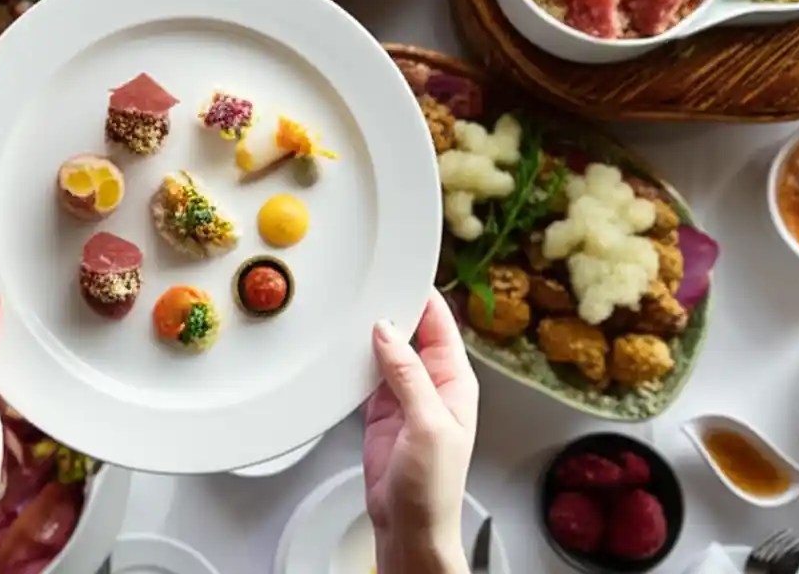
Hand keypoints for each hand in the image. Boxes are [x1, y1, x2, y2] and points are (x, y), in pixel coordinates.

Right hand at [364, 289, 478, 573]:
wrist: (409, 528)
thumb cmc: (434, 488)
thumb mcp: (428, 425)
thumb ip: (408, 376)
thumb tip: (388, 332)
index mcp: (454, 382)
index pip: (441, 325)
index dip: (424, 296)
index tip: (404, 269)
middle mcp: (430, 384)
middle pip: (411, 332)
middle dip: (392, 308)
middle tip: (368, 281)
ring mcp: (403, 397)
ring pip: (386, 350)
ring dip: (370, 334)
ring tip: (351, 306)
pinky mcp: (379, 412)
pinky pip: (366, 375)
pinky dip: (354, 361)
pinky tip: (343, 348)